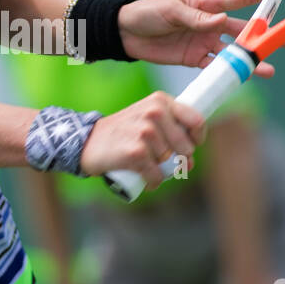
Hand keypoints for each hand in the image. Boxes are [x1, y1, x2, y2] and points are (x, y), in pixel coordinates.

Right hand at [77, 91, 205, 187]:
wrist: (88, 142)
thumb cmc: (123, 133)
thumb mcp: (147, 119)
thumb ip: (171, 132)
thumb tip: (190, 162)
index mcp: (160, 101)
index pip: (196, 121)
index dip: (196, 139)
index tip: (188, 147)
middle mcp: (154, 112)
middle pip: (186, 148)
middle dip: (178, 160)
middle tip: (161, 161)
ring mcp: (145, 132)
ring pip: (171, 164)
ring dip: (162, 172)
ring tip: (146, 167)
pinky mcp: (137, 152)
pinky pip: (157, 176)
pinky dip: (152, 182)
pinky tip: (143, 179)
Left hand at [117, 0, 284, 74]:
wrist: (126, 33)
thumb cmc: (147, 13)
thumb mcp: (170, 11)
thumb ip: (196, 17)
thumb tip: (220, 20)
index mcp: (206, 4)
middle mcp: (210, 23)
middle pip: (244, 30)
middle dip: (266, 36)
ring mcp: (204, 42)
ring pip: (234, 52)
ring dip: (251, 61)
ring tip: (271, 69)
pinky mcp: (194, 59)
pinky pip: (215, 67)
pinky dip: (229, 74)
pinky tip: (244, 79)